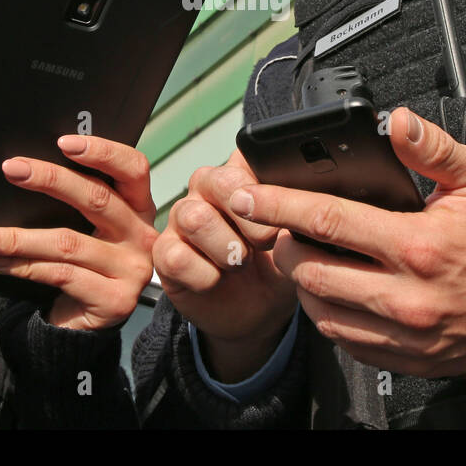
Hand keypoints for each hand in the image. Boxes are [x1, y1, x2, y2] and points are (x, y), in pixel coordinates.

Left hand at [0, 135, 156, 331]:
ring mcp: (132, 270)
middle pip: (98, 198)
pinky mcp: (114, 300)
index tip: (63, 142)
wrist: (85, 324)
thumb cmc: (82, 264)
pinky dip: (22, 266)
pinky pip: (60, 275)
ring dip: (18, 237)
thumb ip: (79, 198)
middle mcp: (142, 236)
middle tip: (11, 169)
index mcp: (140, 207)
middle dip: (50, 179)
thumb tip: (28, 163)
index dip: (103, 151)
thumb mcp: (90, 227)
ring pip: (68, 243)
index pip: (134, 168)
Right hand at [152, 149, 298, 381]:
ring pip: (195, 217)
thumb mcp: (296, 236)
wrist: (259, 309)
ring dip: (227, 249)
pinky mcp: (164, 253)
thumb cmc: (277, 261)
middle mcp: (205, 188)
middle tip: (266, 244)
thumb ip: (296, 210)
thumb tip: (301, 196)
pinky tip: (217, 280)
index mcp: (239, 174)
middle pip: (218, 180)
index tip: (285, 217)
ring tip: (240, 263)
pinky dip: (205, 276)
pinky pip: (177, 257)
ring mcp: (181, 218)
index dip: (267, 190)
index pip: (245, 156)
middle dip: (251, 220)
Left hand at [231, 107, 465, 377]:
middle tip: (283, 228)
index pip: (326, 222)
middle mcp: (409, 297)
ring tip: (309, 258)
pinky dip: (333, 318)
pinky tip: (338, 293)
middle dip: (286, 247)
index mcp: (419, 246)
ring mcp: (410, 336)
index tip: (246, 195)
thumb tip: (395, 121)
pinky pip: (351, 344)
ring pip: (324, 315)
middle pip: (312, 274)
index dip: (277, 206)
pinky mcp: (414, 361)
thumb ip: (432, 148)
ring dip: (304, 286)